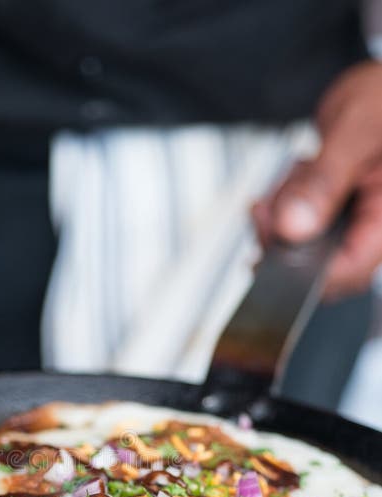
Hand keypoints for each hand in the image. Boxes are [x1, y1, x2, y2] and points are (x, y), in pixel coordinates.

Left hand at [252, 61, 381, 298]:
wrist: (381, 84)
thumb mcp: (355, 131)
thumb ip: (323, 181)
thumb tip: (293, 229)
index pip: (350, 270)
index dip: (305, 272)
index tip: (268, 255)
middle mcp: (374, 226)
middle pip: (321, 265)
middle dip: (284, 239)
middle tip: (266, 207)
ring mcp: (353, 223)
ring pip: (304, 248)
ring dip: (282, 218)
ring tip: (299, 171)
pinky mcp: (334, 216)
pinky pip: (299, 228)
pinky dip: (285, 206)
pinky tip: (296, 177)